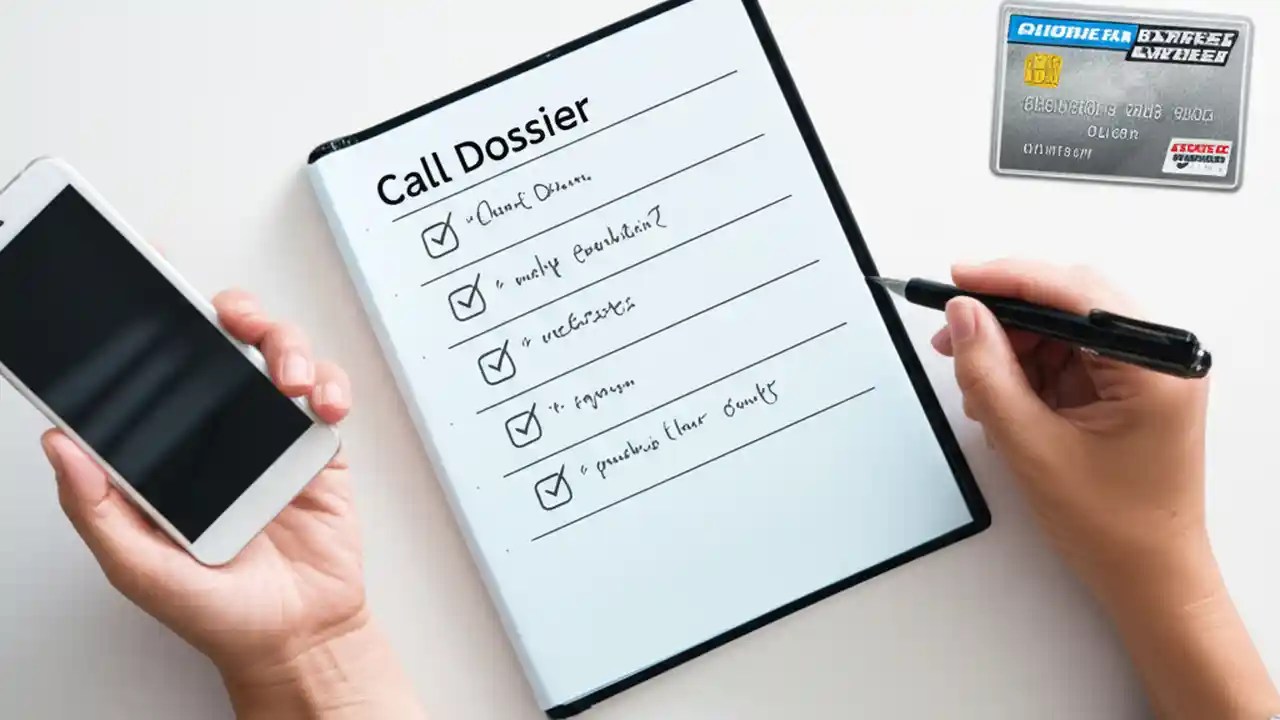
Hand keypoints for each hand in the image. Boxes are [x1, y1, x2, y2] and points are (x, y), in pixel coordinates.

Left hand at [42, 290, 424, 718]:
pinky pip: (329, 393)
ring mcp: (273, 433)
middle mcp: (220, 430)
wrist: (297, 637)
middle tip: (234, 322)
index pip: (158, 371)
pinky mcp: (319, 447)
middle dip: (234, 313)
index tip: (150, 292)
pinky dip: (332, 386)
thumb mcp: (139, 567)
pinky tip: (324, 406)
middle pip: (227, 341)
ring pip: (281, 352)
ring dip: (287, 347)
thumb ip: (98, 510)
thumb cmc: (218, 609)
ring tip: (290, 379)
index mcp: (169, 449)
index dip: (155, 324)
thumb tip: (61, 447)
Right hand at [932, 260, 1276, 718]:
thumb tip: (963, 315)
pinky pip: (1066, 356)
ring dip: (1011, 348)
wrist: (1149, 577)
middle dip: (1003, 316)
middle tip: (951, 333)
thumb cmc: (1113, 526)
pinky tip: (1000, 398)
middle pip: (1068, 302)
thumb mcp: (1033, 447)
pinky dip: (1027, 370)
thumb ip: (991, 375)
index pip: (1075, 292)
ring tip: (974, 385)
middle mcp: (1159, 356)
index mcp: (1155, 366)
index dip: (1009, 279)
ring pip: (1061, 328)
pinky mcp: (1126, 387)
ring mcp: (1144, 371)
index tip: (957, 280)